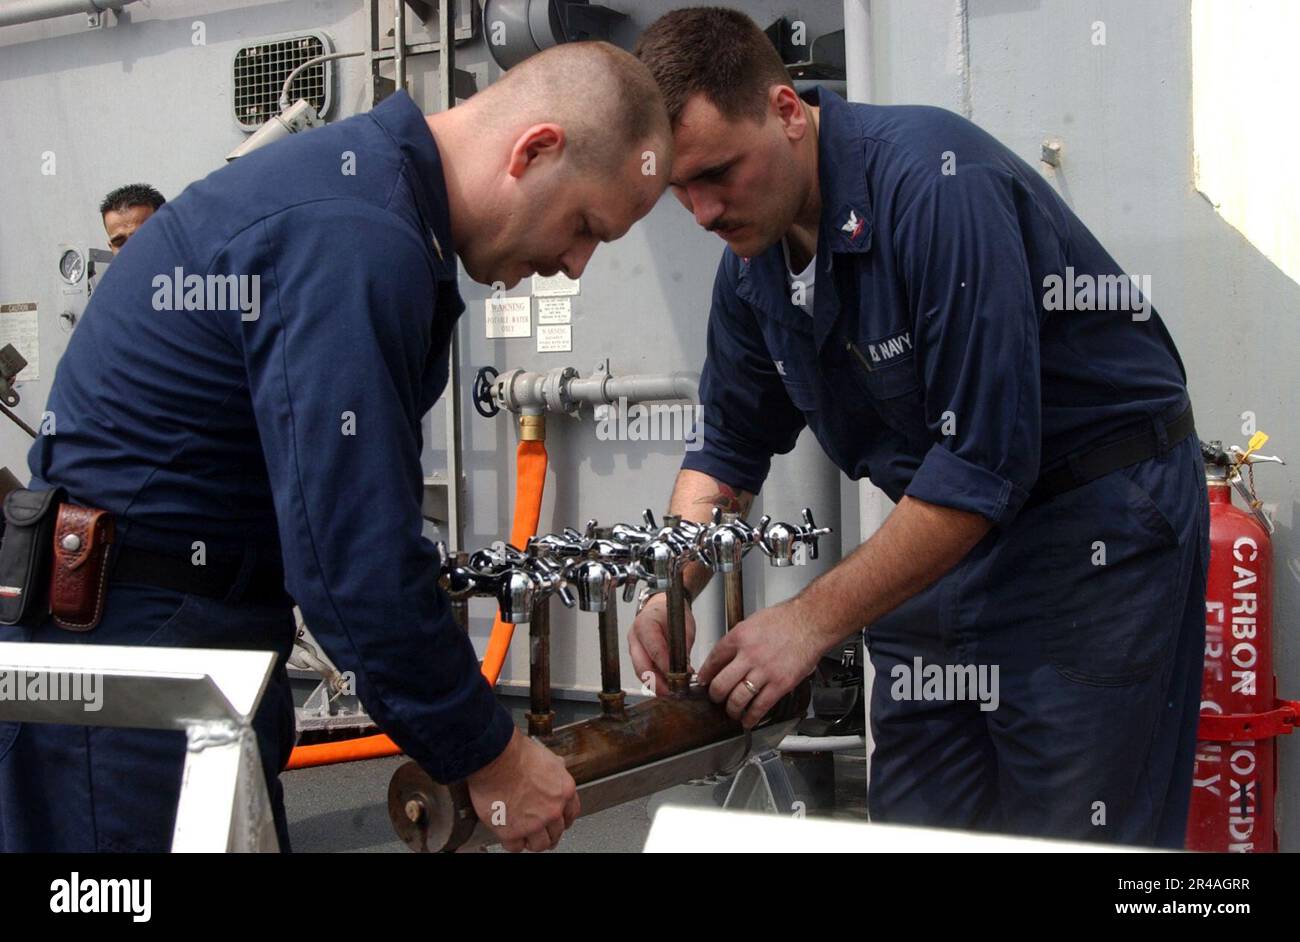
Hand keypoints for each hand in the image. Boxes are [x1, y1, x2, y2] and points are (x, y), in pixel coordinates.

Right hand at [466, 729, 578, 851]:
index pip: (571, 813)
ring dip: (532, 841)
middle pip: (557, 832)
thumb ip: (554, 768)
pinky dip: (511, 842)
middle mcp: (553, 810)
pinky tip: (508, 834)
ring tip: (524, 836)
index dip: (563, 819)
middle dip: (548, 832)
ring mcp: (534, 823)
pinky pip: (515, 847)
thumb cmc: (515, 753)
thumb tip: (556, 766)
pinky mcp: (513, 832)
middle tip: (539, 830)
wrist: (495, 758)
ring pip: (539, 844)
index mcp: (563, 790)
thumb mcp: (546, 756)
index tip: (558, 821)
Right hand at [628, 592, 695, 696]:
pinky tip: (666, 686)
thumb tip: (685, 672)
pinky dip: (654, 681)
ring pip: (640, 672)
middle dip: (657, 683)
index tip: (678, 679)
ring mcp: (632, 647)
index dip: (666, 668)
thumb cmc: (672, 612)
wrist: (661, 605)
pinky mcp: (635, 655)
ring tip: (671, 692)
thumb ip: (683, 649)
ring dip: (655, 684)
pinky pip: (643, 671)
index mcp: (645, 624)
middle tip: (671, 693)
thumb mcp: (683, 627)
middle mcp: (634, 636)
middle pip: (641, 666)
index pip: (655, 650)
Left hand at [696, 597, 825, 728]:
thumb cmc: (786, 619)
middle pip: (721, 684)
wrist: (811, 622)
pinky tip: (748, 720)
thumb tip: (727, 655)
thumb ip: (739, 640)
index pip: (713, 660)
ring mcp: (764, 671)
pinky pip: (761, 706)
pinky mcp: (780, 684)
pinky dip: (752, 717)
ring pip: (738, 699)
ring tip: (732, 711)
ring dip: (731, 709)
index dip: (706, 674)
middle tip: (716, 698)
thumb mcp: (753, 622)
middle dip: (715, 695)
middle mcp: (749, 655)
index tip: (704, 680)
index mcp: (739, 637)